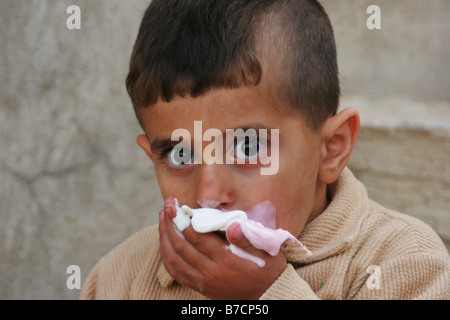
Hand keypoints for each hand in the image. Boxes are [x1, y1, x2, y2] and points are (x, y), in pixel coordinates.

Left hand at [158, 198, 286, 299]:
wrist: (268, 297)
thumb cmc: (268, 270)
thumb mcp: (266, 252)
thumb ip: (247, 239)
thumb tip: (233, 226)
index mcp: (227, 261)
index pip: (197, 238)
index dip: (184, 220)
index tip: (177, 205)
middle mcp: (211, 273)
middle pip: (181, 246)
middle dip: (170, 224)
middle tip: (167, 205)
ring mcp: (204, 282)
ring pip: (174, 260)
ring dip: (164, 238)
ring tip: (162, 219)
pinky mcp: (200, 288)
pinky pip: (176, 273)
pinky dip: (166, 256)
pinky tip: (165, 242)